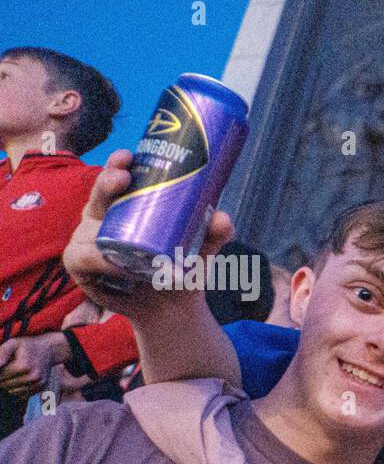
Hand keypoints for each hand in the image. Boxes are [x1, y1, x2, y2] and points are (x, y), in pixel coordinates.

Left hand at [0, 332, 70, 397]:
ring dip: (10, 383)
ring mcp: (38, 384)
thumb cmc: (27, 346)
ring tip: (15, 372)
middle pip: (5, 384)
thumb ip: (1, 354)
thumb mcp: (12, 344)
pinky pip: (21, 394)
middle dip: (3, 377)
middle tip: (8, 367)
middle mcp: (33, 377)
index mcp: (24, 366)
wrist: (48, 351)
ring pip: (12, 391)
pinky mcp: (40, 388)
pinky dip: (18, 387)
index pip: (0, 376)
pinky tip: (22, 378)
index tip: (4, 364)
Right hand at [63, 149, 233, 317]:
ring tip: (130, 236)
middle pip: (98, 195)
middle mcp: (102, 218)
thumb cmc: (181, 267)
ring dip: (104, 228)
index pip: (118, 178)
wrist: (173, 307)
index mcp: (126, 204)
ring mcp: (87, 240)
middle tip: (123, 179)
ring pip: (88, 228)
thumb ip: (216, 233)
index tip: (128, 156)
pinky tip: (120, 266)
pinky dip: (101, 261)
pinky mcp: (81, 266)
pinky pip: (84, 259)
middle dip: (106, 183)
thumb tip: (223, 218)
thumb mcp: (202, 247)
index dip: (118, 164)